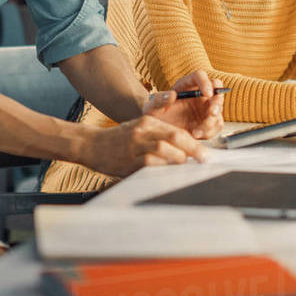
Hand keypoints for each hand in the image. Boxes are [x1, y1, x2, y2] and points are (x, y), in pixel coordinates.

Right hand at [80, 115, 206, 177]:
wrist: (90, 144)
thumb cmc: (117, 140)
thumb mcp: (138, 130)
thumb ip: (158, 137)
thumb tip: (184, 151)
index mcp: (148, 121)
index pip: (177, 131)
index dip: (194, 143)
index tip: (205, 153)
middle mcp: (143, 130)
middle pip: (175, 138)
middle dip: (193, 150)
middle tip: (203, 160)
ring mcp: (135, 144)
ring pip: (165, 150)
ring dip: (179, 159)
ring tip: (184, 166)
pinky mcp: (129, 159)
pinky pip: (151, 163)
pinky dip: (163, 168)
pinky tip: (168, 173)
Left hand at [142, 70, 223, 138]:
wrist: (156, 135)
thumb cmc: (154, 117)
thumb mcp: (151, 108)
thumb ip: (159, 100)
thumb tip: (172, 94)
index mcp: (186, 85)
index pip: (200, 76)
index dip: (205, 82)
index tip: (206, 93)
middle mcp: (198, 95)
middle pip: (216, 89)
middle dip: (217, 100)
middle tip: (211, 112)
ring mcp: (205, 109)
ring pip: (218, 110)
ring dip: (212, 120)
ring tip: (198, 130)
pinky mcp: (207, 124)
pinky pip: (215, 126)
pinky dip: (209, 131)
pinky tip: (195, 134)